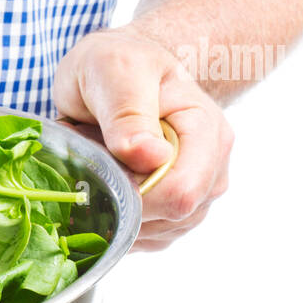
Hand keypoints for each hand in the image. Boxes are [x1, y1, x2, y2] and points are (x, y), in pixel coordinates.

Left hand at [53, 26, 233, 251]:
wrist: (116, 72)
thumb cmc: (116, 64)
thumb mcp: (113, 69)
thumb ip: (128, 111)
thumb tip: (150, 157)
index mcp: (206, 132)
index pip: (181, 192)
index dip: (134, 194)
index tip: (99, 163)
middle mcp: (211, 169)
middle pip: (168, 218)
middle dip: (119, 197)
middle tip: (92, 154)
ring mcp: (195, 195)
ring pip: (152, 233)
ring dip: (112, 207)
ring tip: (98, 162)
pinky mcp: (172, 214)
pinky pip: (142, 238)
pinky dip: (112, 219)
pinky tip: (102, 184)